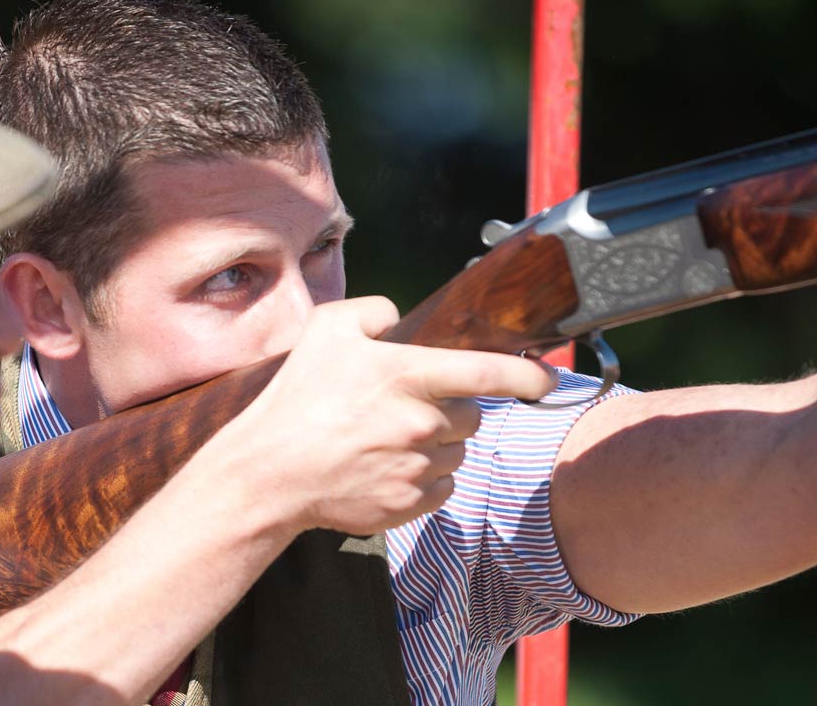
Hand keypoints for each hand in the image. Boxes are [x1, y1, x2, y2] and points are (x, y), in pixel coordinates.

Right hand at [213, 296, 554, 535]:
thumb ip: (373, 311)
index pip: (487, 371)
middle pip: (472, 415)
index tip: (547, 377)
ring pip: (457, 452)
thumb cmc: (297, 398)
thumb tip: (399, 319)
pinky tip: (386, 467)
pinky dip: (425, 478)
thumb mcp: (326, 330)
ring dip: (437, 445)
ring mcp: (418, 468)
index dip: (527, 373)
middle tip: (407, 409)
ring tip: (387, 440)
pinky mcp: (410, 504)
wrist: (270, 473)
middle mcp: (421, 423)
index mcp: (408, 376)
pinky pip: (442, 488)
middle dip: (452, 410)